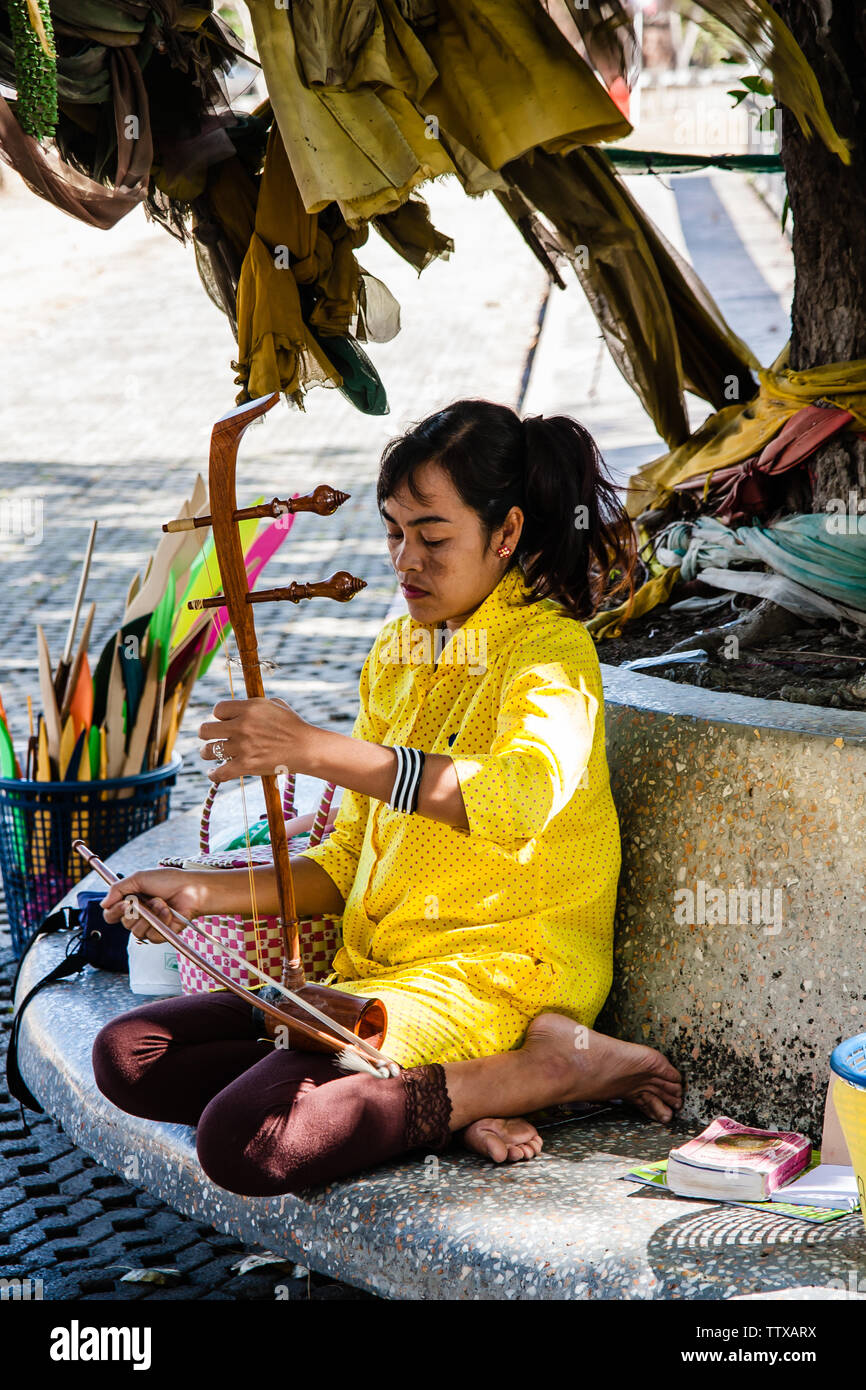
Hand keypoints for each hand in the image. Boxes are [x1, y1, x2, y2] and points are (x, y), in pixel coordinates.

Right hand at [100, 869, 209, 942]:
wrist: (191, 888)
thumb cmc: (168, 880)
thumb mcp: (139, 878)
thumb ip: (118, 889)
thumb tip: (103, 904)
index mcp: (130, 903)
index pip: (111, 915)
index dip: (114, 911)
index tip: (124, 902)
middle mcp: (138, 916)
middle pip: (124, 924)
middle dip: (136, 911)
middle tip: (145, 900)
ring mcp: (150, 926)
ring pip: (137, 932)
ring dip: (151, 915)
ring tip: (161, 903)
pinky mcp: (162, 934)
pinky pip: (153, 936)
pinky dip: (161, 922)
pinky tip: (168, 912)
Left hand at [198, 697, 318, 784]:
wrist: (307, 748)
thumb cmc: (293, 726)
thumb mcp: (275, 704)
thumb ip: (254, 704)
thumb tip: (239, 706)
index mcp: (249, 708)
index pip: (218, 709)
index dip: (220, 716)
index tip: (224, 722)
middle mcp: (242, 726)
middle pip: (205, 729)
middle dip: (206, 734)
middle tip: (211, 738)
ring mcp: (243, 747)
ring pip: (208, 751)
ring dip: (208, 753)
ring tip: (211, 754)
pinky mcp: (246, 765)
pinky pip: (219, 773)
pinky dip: (214, 775)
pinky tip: (213, 773)